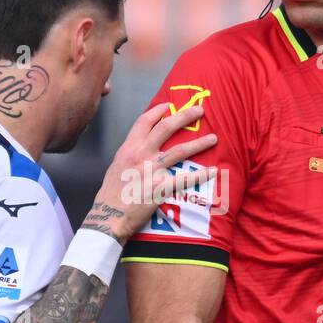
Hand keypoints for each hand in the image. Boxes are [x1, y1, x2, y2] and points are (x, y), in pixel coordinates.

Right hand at [85, 103, 217, 241]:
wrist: (109, 217)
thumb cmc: (111, 195)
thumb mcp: (116, 168)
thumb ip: (129, 156)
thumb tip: (141, 149)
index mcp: (128, 149)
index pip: (144, 122)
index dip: (158, 111)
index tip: (169, 105)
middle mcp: (140, 155)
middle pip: (165, 128)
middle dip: (184, 116)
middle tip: (199, 110)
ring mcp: (152, 171)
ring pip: (180, 150)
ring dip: (199, 143)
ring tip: (213, 138)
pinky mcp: (161, 188)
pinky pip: (185, 179)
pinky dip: (200, 175)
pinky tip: (213, 171)